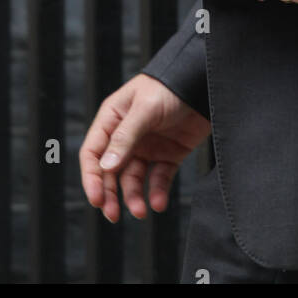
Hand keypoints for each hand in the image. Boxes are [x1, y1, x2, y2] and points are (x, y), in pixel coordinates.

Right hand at [80, 73, 211, 222]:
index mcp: (113, 119)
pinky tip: (159, 203)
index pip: (93, 152)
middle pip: (111, 171)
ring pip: (133, 179)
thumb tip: (106, 167)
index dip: (92, 177)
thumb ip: (126, 136)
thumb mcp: (146, 108)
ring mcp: (147, 146)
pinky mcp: (169, 154)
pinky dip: (157, 192)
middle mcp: (127, 135)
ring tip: (141, 211)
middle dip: (110, 194)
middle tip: (113, 215)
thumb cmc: (171, 86)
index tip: (96, 200)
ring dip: (134, 197)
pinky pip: (158, 178)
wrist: (205, 82)